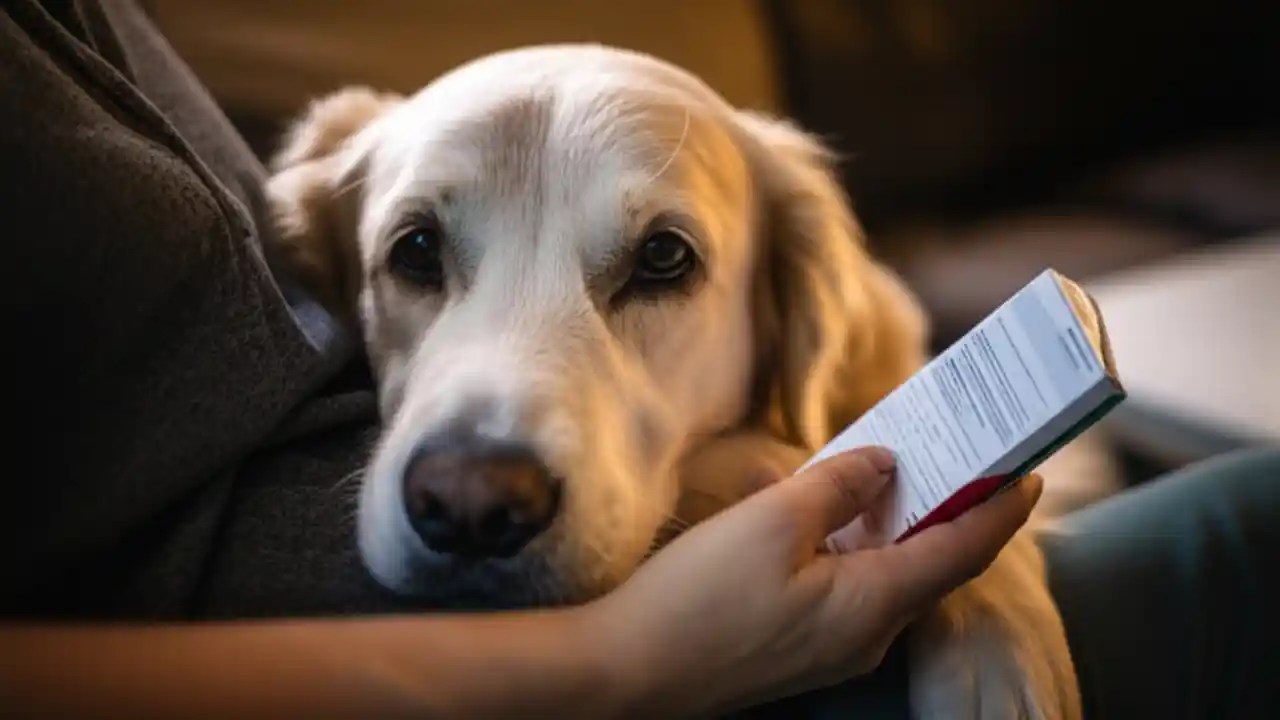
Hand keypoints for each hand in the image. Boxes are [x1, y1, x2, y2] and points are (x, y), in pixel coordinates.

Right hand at [590, 447, 1042, 717]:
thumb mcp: (773, 522)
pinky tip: (834, 517)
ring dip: (901, 525)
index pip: (961, 550)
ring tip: (900, 471)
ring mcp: (833, 647)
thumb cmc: (699, 599)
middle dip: (952, 508)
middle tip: (961, 454)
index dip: (999, 508)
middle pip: (930, 564)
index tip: (1028, 470)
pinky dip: (862, 548)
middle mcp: (867, 635)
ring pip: (889, 576)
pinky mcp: (800, 647)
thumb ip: (839, 485)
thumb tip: (885, 464)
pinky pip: (852, 590)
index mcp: (873, 605)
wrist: (627, 674)